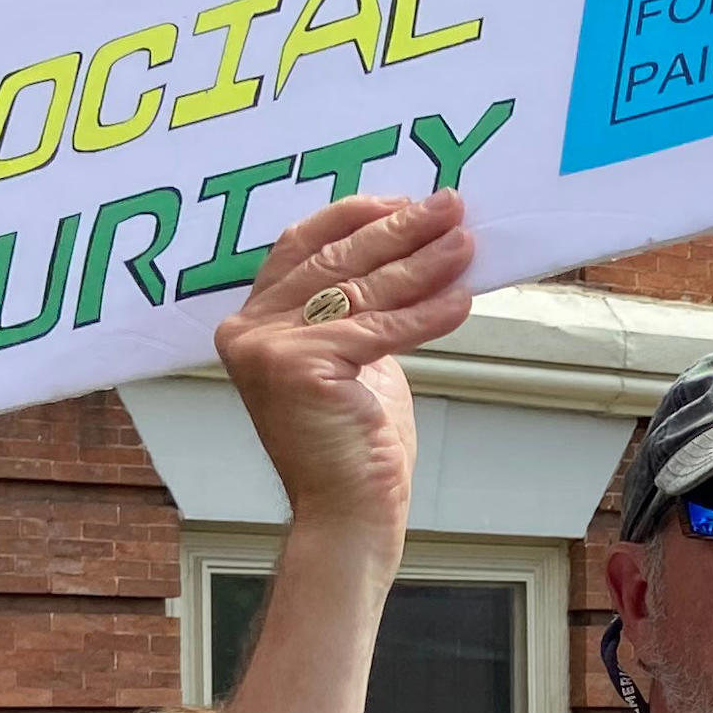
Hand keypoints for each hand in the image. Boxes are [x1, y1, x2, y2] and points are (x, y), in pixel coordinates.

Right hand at [212, 193, 477, 541]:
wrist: (346, 514)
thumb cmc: (353, 443)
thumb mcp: (351, 359)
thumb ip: (357, 308)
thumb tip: (415, 247)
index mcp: (250, 321)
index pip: (300, 245)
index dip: (354, 216)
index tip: (404, 199)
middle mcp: (247, 331)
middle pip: (334, 261)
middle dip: (400, 229)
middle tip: (450, 206)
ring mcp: (267, 349)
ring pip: (359, 290)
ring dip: (421, 263)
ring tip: (464, 244)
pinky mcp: (301, 369)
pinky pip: (379, 329)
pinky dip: (426, 314)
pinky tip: (461, 300)